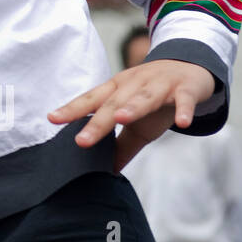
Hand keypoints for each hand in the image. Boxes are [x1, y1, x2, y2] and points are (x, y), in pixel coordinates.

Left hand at [47, 60, 216, 172]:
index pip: (91, 100)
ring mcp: (159, 84)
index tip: (52, 119)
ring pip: (144, 96)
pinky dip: (183, 110)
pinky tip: (182, 124)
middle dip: (98, 122)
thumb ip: (122, 146)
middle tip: (81, 141)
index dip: (71, 109)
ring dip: (133, 107)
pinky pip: (184, 100)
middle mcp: (133, 84)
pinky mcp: (185, 88)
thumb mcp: (137, 123)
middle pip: (113, 103)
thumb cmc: (155, 99)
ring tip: (120, 119)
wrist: (190, 68)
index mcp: (116, 90)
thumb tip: (108, 172)